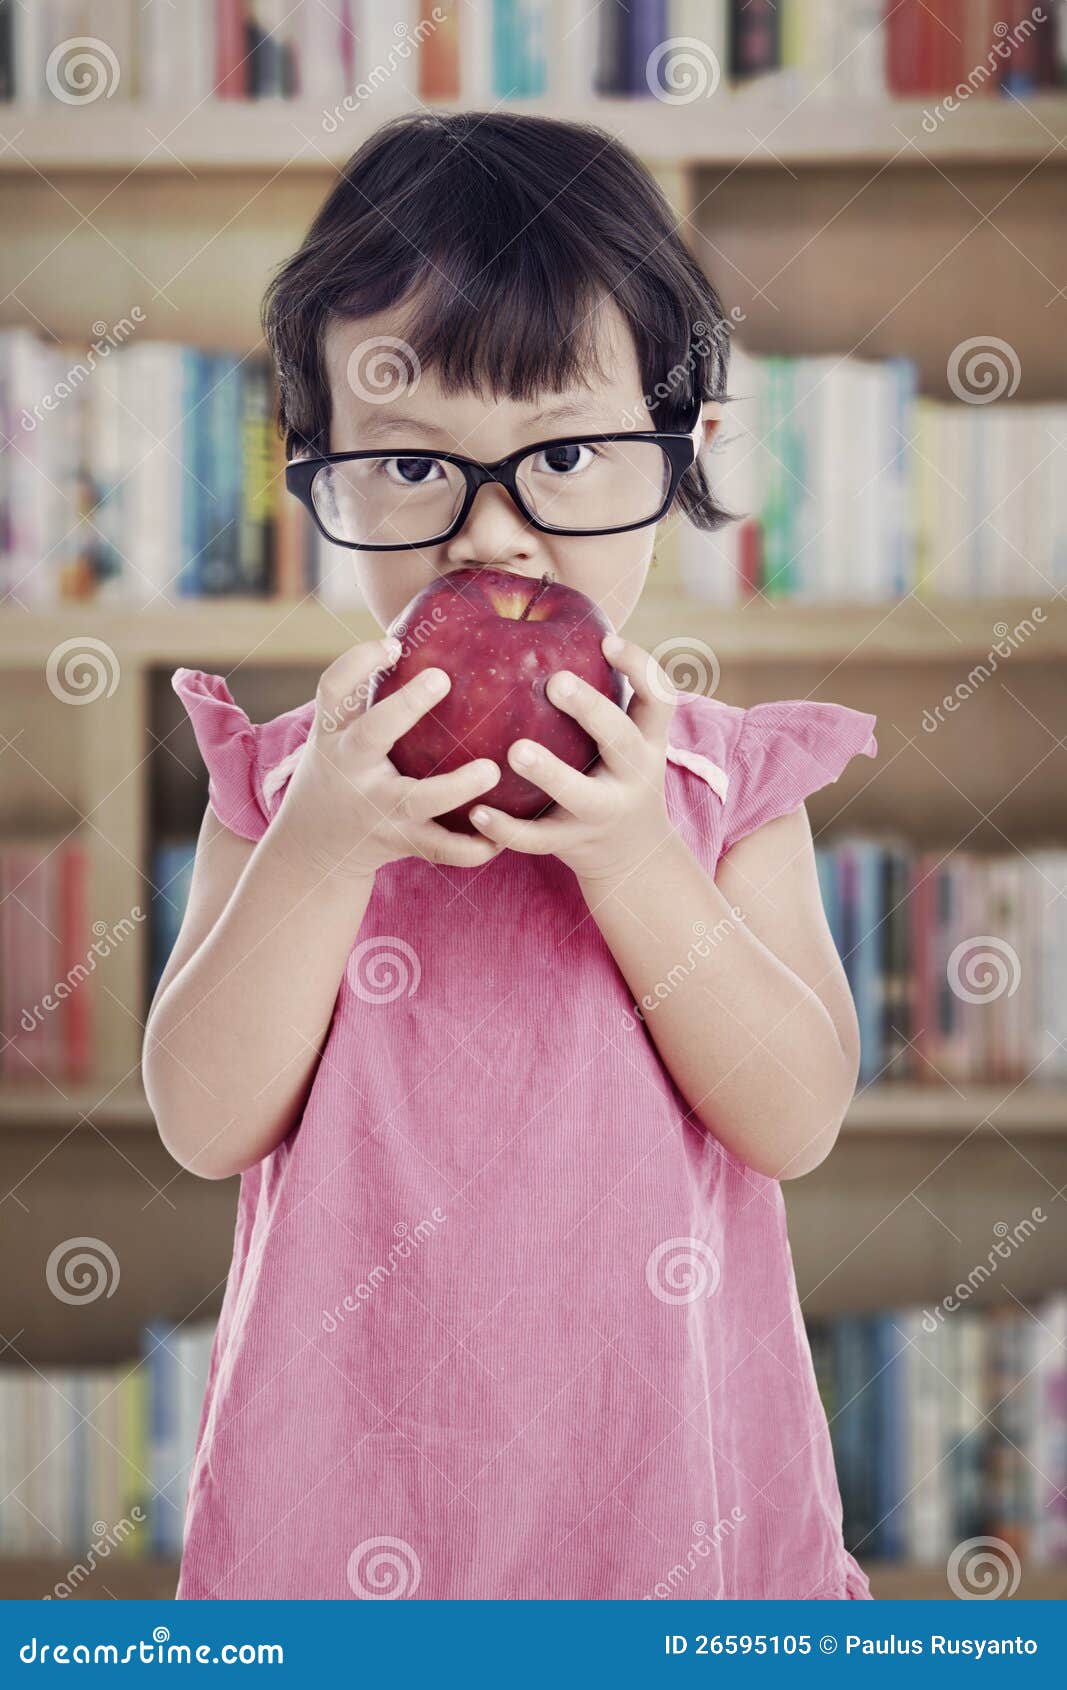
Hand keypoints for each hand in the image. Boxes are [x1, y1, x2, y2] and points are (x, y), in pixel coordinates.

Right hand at [271, 636, 502, 879]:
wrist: (313, 846)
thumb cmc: (341, 772)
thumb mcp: (338, 735)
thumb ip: (370, 696)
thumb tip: (423, 634)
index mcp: (335, 736)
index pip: (333, 690)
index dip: (357, 662)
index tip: (391, 642)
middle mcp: (351, 770)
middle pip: (371, 736)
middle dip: (403, 708)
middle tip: (441, 678)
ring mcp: (376, 810)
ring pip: (415, 800)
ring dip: (456, 787)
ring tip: (492, 771)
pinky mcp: (401, 843)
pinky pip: (440, 849)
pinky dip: (471, 848)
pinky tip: (502, 836)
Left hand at [467, 634, 677, 882]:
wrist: (633, 854)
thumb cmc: (614, 773)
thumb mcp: (625, 739)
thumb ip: (598, 696)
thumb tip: (543, 622)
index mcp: (647, 741)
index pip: (659, 698)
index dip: (639, 666)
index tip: (607, 639)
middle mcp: (634, 774)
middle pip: (620, 740)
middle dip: (591, 710)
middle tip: (556, 682)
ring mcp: (604, 812)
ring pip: (580, 795)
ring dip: (550, 773)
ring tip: (516, 751)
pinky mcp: (573, 843)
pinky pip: (538, 838)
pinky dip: (507, 828)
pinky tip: (476, 812)